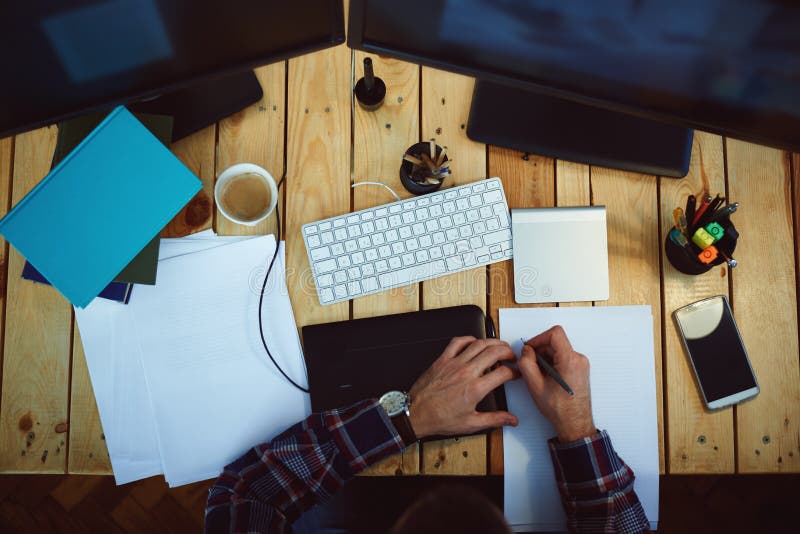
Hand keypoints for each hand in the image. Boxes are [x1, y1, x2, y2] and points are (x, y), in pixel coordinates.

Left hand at [408, 336, 519, 438]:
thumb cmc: (440, 418)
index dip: (514, 372)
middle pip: (494, 352)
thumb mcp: (471, 424)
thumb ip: (495, 419)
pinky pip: (457, 342)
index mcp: (475, 389)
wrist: (416, 413)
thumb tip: (511, 420)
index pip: (503, 373)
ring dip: (493, 342)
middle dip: (508, 352)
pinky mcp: (442, 360)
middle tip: (511, 357)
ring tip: (499, 347)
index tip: (515, 374)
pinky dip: (469, 339)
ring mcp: (454, 364)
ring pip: (479, 344)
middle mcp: (466, 373)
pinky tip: (474, 342)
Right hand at [518, 326, 594, 442]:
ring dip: (545, 358)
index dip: (538, 338)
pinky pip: (562, 357)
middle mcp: (579, 360)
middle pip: (555, 342)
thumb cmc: (560, 409)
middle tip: (531, 365)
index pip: (555, 334)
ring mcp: (581, 364)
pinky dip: (552, 363)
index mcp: (570, 361)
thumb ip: (526, 364)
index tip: (530, 348)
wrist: (575, 422)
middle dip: (540, 351)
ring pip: (558, 350)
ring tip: (539, 375)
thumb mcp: (536, 386)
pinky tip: (547, 377)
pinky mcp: (579, 368)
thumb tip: (525, 351)